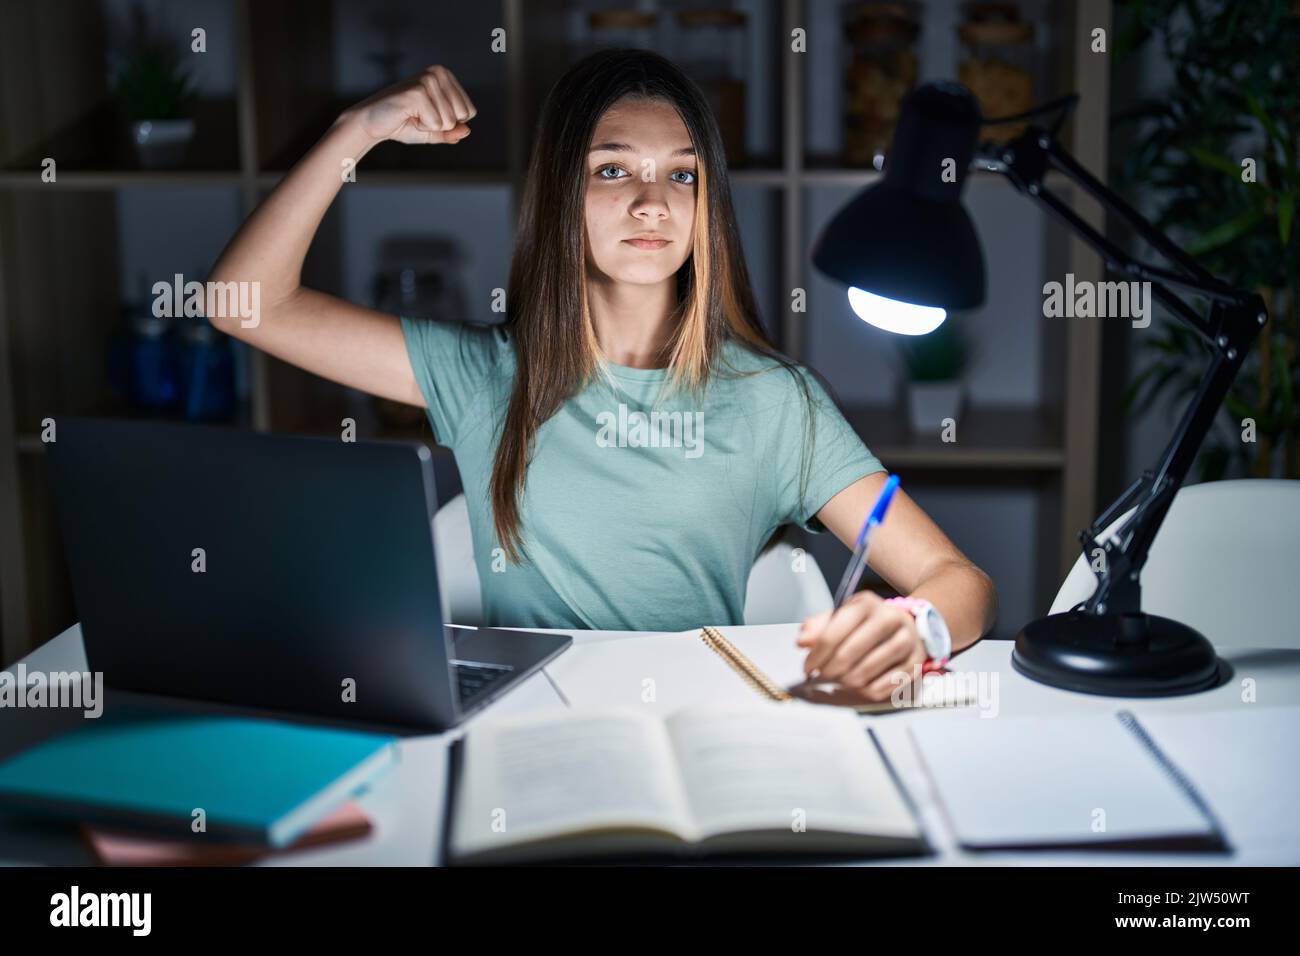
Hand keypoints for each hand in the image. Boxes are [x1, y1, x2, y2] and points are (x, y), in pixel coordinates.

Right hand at [340, 64, 476, 146]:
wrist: (372, 122)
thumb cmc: (402, 123)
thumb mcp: (433, 131)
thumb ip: (452, 132)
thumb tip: (467, 131)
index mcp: (445, 76)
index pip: (470, 112)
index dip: (450, 123)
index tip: (429, 116)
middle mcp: (438, 73)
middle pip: (462, 116)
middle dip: (441, 125)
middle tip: (420, 117)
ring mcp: (427, 80)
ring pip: (449, 121)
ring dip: (430, 126)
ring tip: (412, 115)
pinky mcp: (417, 92)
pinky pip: (435, 124)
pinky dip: (422, 127)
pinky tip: (407, 115)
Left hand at [792, 591, 927, 704]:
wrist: (907, 624)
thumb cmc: (867, 623)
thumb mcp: (843, 615)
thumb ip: (819, 627)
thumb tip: (802, 642)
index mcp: (866, 604)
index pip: (833, 634)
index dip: (816, 656)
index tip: (807, 668)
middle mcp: (889, 619)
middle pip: (848, 655)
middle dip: (828, 671)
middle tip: (821, 676)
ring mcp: (906, 641)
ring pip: (865, 673)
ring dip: (845, 682)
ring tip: (839, 680)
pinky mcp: (915, 662)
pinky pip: (882, 687)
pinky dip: (865, 691)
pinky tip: (858, 685)